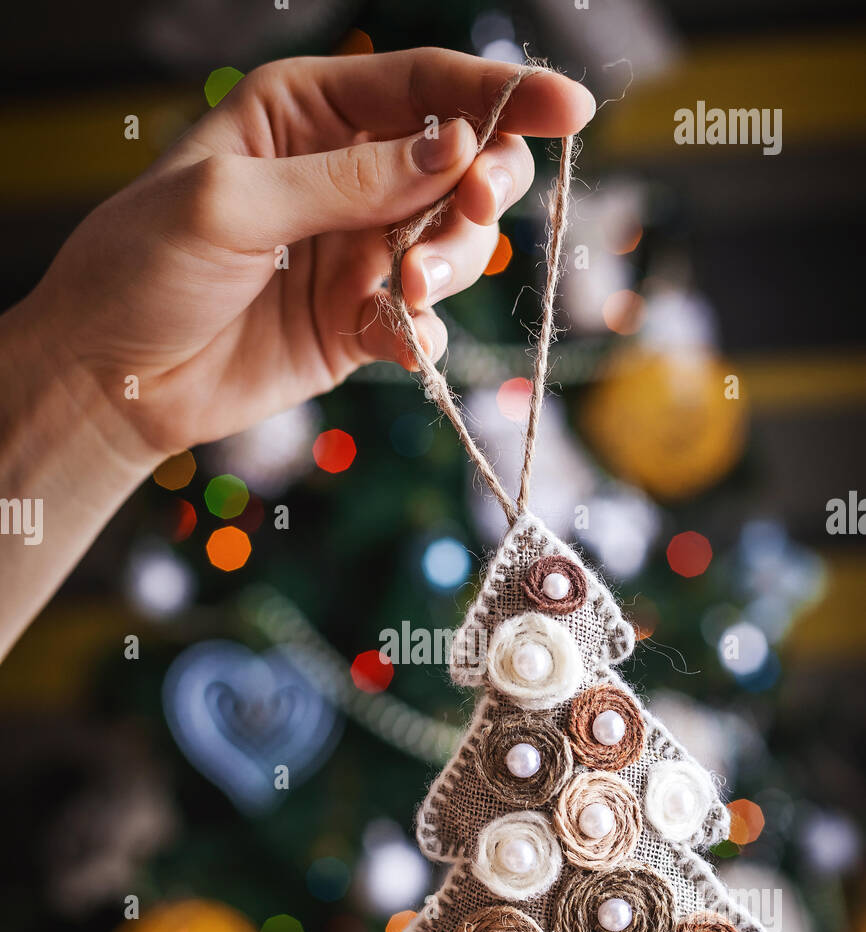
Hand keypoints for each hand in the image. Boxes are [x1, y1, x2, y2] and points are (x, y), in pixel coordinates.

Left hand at [22, 48, 594, 464]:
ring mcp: (355, 252)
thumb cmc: (142, 267)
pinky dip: (422, 333)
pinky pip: (422, 323)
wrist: (109, 379)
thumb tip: (456, 150)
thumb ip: (348, 180)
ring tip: (411, 291)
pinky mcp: (357, 323)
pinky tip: (398, 339)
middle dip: (484, 188)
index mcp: (307, 112)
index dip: (503, 93)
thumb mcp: (233, 205)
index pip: (426, 86)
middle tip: (473, 216)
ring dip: (451, 265)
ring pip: (453, 245)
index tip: (570, 108)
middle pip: (461, 162)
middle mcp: (343, 176)